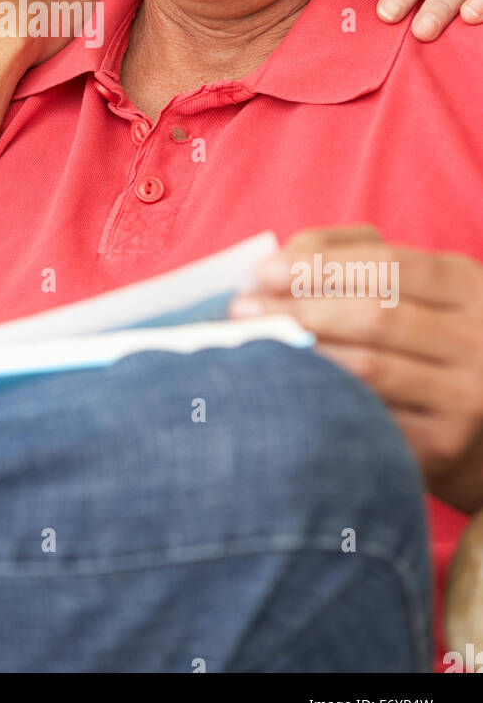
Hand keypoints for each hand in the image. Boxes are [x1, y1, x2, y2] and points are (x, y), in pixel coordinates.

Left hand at [229, 225, 482, 512]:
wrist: (478, 427)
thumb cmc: (423, 341)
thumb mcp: (413, 288)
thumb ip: (353, 255)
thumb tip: (282, 257)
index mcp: (466, 285)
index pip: (390, 264)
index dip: (322, 265)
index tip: (264, 270)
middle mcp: (475, 339)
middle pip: (377, 315)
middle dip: (300, 308)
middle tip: (243, 309)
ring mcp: (465, 395)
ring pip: (370, 368)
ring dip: (301, 353)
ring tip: (252, 343)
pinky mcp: (444, 447)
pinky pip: (369, 420)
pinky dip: (321, 400)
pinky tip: (283, 389)